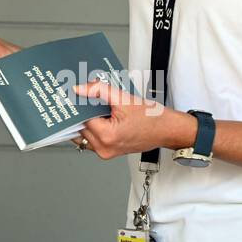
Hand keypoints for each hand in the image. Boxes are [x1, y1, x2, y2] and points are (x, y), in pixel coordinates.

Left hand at [70, 80, 189, 158]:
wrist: (166, 129)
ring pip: (83, 133)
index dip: (78, 104)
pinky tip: (99, 115)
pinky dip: (92, 127)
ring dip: (86, 120)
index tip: (74, 95)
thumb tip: (79, 89)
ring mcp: (105, 152)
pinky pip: (91, 139)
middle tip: (82, 98)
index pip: (80, 118)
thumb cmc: (151, 117)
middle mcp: (104, 148)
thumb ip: (98, 90)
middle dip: (80, 112)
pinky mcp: (108, 152)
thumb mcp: (123, 98)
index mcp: (107, 136)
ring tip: (94, 106)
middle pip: (80, 126)